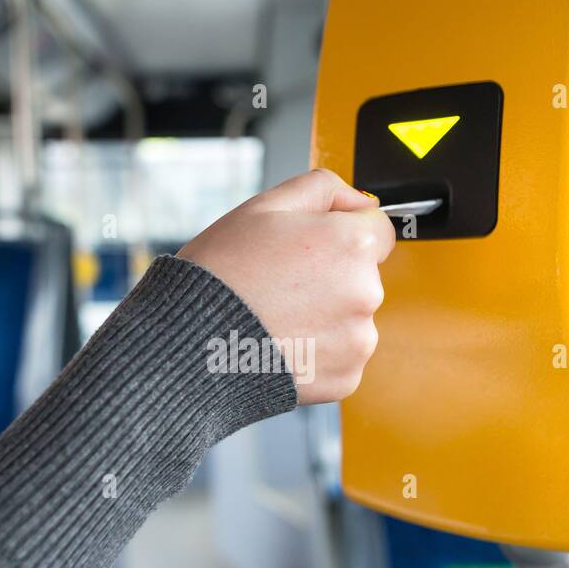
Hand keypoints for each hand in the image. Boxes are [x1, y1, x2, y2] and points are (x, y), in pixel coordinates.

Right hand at [177, 168, 395, 403]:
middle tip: (280, 283)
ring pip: (352, 318)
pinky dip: (317, 353)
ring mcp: (359, 341)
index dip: (340, 234)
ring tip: (276, 317)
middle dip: (330, 277)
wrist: (191, 342)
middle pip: (363, 276)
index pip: (378, 230)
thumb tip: (359, 201)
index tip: (311, 249)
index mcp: (353, 244)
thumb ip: (324, 188)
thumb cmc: (222, 273)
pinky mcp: (346, 379)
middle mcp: (367, 293)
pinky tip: (282, 343)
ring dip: (325, 316)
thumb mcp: (265, 206)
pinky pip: (340, 357)